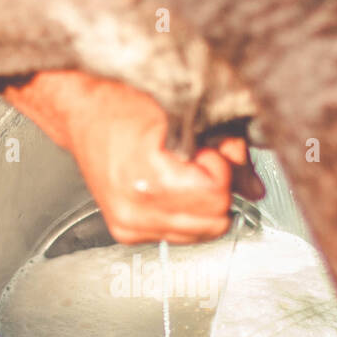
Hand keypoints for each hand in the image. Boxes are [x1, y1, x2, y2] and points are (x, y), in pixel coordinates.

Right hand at [3, 71, 262, 243]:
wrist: (83, 110)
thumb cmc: (125, 102)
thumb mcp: (186, 115)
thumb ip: (228, 150)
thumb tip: (254, 187)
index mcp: (148, 182)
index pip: (217, 197)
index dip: (219, 168)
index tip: (204, 148)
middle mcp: (135, 213)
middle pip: (214, 221)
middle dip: (216, 189)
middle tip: (197, 159)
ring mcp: (129, 226)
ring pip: (201, 233)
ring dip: (202, 203)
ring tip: (182, 171)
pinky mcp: (127, 232)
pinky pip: (179, 235)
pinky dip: (184, 213)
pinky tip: (170, 186)